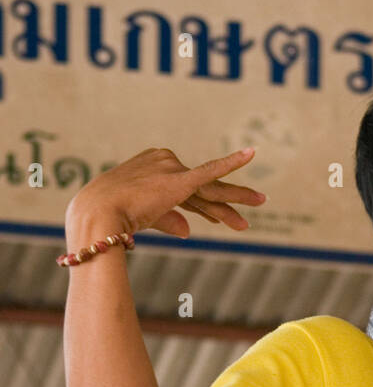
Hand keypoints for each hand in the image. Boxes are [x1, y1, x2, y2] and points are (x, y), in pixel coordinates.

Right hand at [66, 146, 264, 241]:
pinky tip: (250, 155)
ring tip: (261, 201)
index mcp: (154, 168)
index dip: (205, 208)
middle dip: (227, 202)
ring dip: (235, 201)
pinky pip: (209, 172)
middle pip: (203, 189)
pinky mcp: (178, 180)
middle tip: (257, 202)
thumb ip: (168, 220)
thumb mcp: (144, 218)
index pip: (188, 190)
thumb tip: (189, 232)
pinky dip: (230, 163)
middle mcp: (166, 164)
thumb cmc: (109, 216)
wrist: (97, 213)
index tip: (217, 218)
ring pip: (210, 190)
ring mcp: (172, 170)